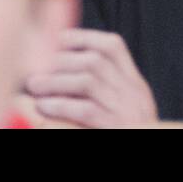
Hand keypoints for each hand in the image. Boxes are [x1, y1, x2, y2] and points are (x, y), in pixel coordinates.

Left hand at [25, 28, 158, 127]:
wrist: (149, 142)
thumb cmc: (121, 130)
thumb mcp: (121, 110)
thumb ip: (100, 90)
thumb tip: (57, 70)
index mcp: (136, 85)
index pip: (112, 46)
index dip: (82, 39)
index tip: (54, 40)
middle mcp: (135, 94)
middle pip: (96, 61)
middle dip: (61, 61)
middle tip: (34, 68)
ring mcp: (128, 112)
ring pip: (89, 81)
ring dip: (55, 81)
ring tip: (33, 86)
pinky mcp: (116, 128)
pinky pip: (87, 111)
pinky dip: (61, 105)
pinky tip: (44, 106)